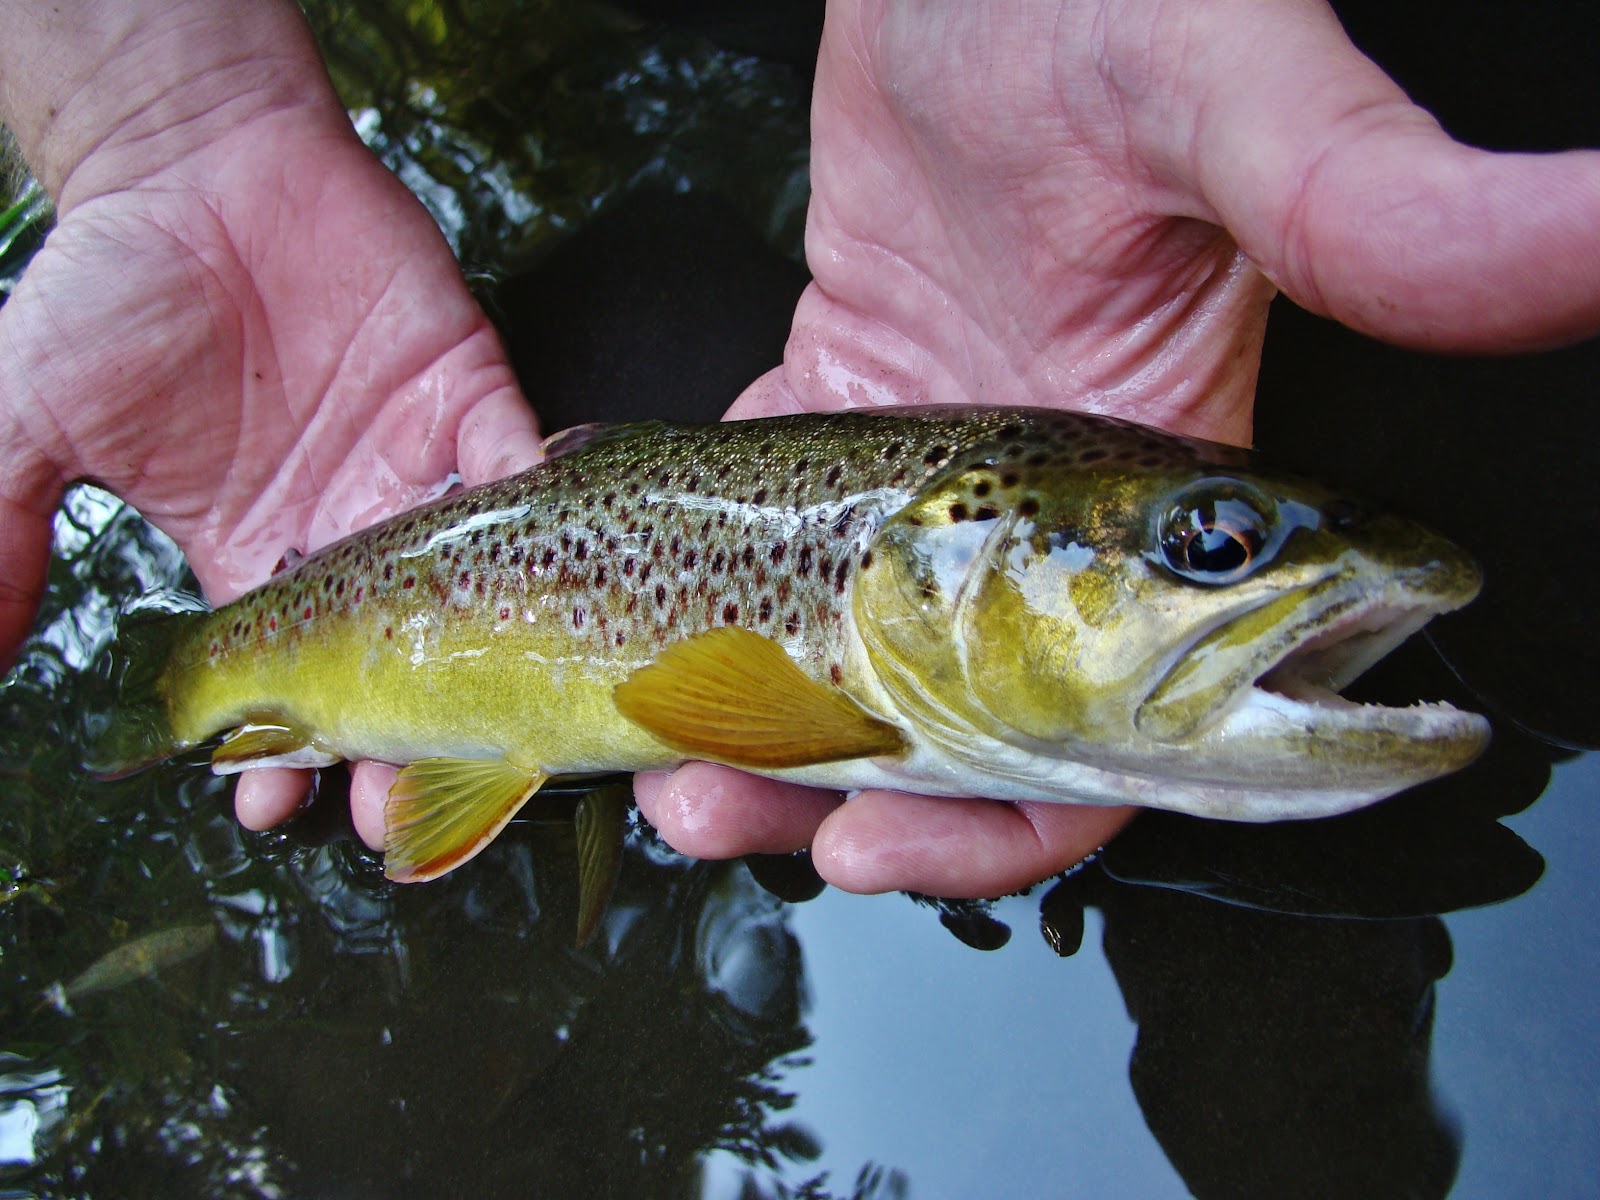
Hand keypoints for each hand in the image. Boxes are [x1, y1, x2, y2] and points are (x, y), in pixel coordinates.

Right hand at [0, 2, 540, 844]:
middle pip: (391, 661)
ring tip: (469, 734)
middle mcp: (347, 529)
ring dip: (478, 660)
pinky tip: (547, 573)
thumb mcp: (33, 417)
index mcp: (253, 553)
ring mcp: (416, 469)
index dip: (276, 749)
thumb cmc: (115, 284)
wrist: (197, 159)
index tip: (270, 809)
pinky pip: (516, 466)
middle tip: (384, 799)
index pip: (280, 681)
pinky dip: (535, 513)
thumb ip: (4, 532)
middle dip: (389, 738)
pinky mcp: (469, 398)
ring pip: (469, 589)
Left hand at [635, 0, 1599, 896]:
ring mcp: (941, 488)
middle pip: (966, 745)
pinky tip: (655, 669)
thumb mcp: (1225, 97)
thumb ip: (1375, 201)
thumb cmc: (1100, 1)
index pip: (1117, 734)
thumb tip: (1598, 231)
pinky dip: (720, 633)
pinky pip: (777, 569)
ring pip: (859, 678)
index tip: (889, 852)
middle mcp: (1052, 524)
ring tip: (669, 774)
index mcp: (1160, 494)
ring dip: (764, 745)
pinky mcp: (845, 427)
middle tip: (728, 819)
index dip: (1012, 826)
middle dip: (853, 811)